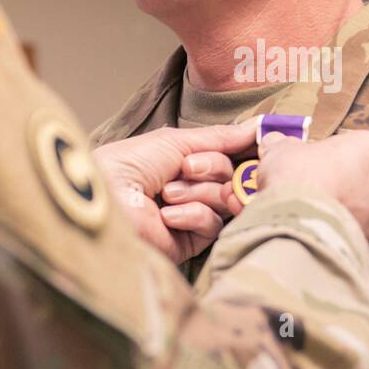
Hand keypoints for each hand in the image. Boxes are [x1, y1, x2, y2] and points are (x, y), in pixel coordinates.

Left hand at [94, 123, 255, 263]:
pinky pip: (212, 225)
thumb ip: (221, 137)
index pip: (229, 156)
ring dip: (198, 192)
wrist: (108, 197)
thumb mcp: (178, 141)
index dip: (243, 150)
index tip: (261, 141)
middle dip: (211, 169)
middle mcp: (192, 188)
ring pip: (225, 200)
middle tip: (186, 168)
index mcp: (186, 162)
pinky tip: (168, 214)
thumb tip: (258, 126)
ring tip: (168, 193)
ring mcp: (191, 216)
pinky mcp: (189, 242)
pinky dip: (192, 214)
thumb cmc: (130, 164)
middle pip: (232, 177)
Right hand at [226, 130, 368, 242]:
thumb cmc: (298, 178)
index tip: (314, 162)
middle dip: (343, 178)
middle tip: (316, 185)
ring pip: (365, 201)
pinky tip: (323, 224)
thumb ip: (284, 144)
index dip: (331, 153)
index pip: (354, 144)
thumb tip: (275, 143)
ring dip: (346, 203)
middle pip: (364, 173)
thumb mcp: (281, 150)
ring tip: (316, 208)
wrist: (300, 226)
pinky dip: (345, 224)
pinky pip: (360, 224)